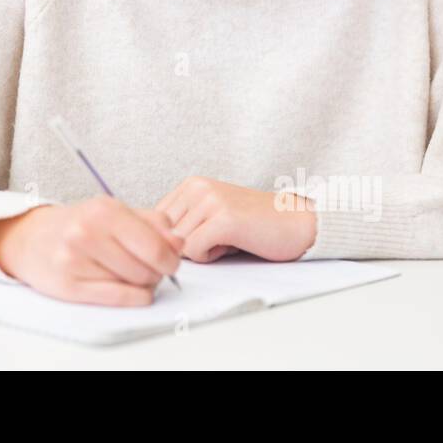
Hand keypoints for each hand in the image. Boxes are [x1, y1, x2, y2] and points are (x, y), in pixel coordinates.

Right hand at [0, 196, 182, 305]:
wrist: (31, 239)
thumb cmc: (80, 226)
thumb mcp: (114, 212)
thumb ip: (152, 224)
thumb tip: (178, 243)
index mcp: (104, 210)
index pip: (156, 246)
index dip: (171, 260)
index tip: (171, 262)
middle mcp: (87, 233)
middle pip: (147, 270)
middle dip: (157, 273)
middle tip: (150, 269)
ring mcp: (75, 260)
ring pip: (134, 286)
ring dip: (142, 285)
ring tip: (131, 274)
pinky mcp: (67, 286)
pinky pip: (117, 299)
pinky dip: (133, 298)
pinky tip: (130, 290)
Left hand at [156, 177, 316, 262]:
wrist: (296, 222)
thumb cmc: (253, 226)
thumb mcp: (210, 216)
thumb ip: (182, 223)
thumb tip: (146, 240)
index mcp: (191, 185)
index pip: (154, 220)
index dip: (172, 239)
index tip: (201, 237)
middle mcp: (197, 187)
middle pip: (164, 234)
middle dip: (185, 246)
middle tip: (217, 239)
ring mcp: (210, 200)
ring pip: (177, 244)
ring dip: (200, 252)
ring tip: (227, 240)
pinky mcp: (223, 219)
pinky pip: (195, 251)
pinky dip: (211, 257)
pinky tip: (233, 243)